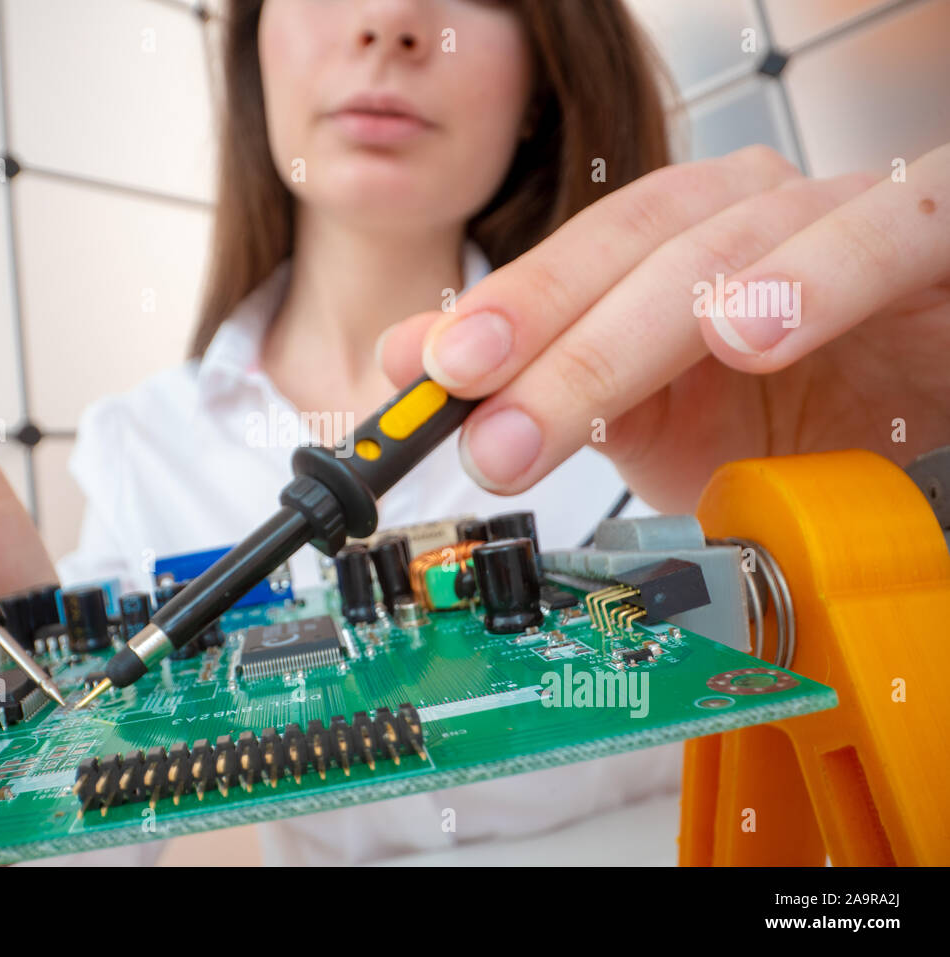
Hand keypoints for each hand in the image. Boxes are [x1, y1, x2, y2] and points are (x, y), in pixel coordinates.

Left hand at [380, 144, 949, 511]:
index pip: (576, 262)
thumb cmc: (802, 413)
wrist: (930, 412)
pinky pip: (880, 235)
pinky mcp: (929, 229)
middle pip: (633, 249)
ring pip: (732, 244)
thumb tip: (411, 360)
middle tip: (483, 415)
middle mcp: (746, 211)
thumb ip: (542, 384)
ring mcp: (835, 213)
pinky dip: (819, 278)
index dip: (502, 313)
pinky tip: (751, 334)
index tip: (429, 377)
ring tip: (587, 393)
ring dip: (646, 326)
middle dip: (547, 332)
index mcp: (674, 243)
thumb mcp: (655, 422)